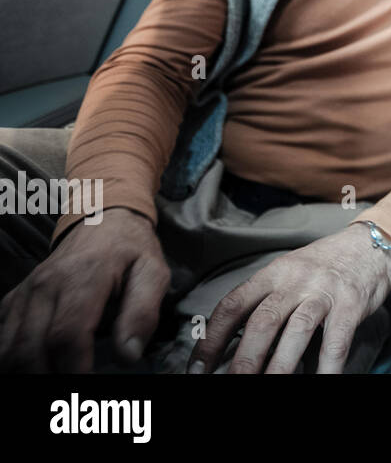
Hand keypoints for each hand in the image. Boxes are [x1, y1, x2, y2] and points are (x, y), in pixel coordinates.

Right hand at [0, 207, 169, 372]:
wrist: (104, 219)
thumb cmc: (131, 251)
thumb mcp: (153, 273)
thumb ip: (143, 313)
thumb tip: (128, 356)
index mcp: (83, 277)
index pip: (67, 333)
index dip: (73, 368)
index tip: (86, 385)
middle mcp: (45, 285)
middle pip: (29, 348)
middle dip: (47, 377)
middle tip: (71, 392)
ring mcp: (25, 293)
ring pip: (9, 348)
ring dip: (27, 372)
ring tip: (55, 379)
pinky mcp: (14, 300)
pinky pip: (1, 337)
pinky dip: (12, 359)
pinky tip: (35, 366)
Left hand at [188, 222, 390, 373]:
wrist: (372, 244)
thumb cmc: (326, 264)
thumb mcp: (290, 272)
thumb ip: (266, 299)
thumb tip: (235, 342)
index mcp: (274, 272)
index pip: (233, 305)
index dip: (212, 339)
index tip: (198, 368)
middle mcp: (296, 279)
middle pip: (262, 321)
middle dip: (243, 360)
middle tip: (232, 382)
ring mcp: (325, 291)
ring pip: (296, 331)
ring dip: (278, 367)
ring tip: (268, 387)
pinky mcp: (351, 304)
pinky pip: (335, 341)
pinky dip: (326, 368)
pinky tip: (320, 381)